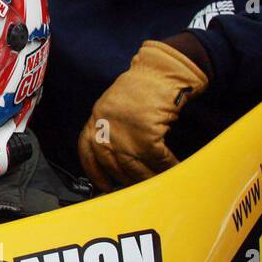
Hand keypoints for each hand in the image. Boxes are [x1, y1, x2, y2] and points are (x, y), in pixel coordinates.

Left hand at [77, 39, 208, 190]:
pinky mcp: (146, 133)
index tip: (103, 186)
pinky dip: (168, 167)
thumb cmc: (141, 88)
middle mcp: (105, 127)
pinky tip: (174, 170)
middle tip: (137, 189)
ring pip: (134, 167)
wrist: (160, 72)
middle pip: (112, 165)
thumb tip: (113, 157)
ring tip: (157, 184)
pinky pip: (158, 159)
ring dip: (148, 178)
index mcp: (95, 119)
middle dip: (125, 180)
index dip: (94, 173)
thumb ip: (108, 128)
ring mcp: (124, 131)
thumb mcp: (114, 106)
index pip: (86, 153)